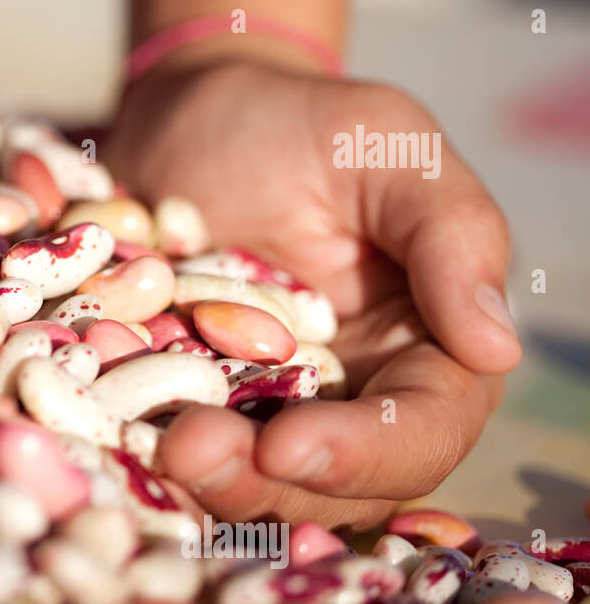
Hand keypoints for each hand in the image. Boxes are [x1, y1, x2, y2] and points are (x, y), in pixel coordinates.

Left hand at [105, 59, 521, 530]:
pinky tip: (107, 437)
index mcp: (421, 351)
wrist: (189, 118)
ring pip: (249, 485)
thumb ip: (451, 235)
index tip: (288, 447)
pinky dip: (143, 454)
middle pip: (328, 484)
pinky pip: (172, 449)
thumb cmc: (304, 124)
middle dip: (264, 484)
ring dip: (202, 482)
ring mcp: (260, 411)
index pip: (421, 431)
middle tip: (191, 451)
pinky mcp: (186, 405)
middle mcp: (347, 399)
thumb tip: (496, 349)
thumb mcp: (388, 148)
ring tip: (152, 446)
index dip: (364, 454)